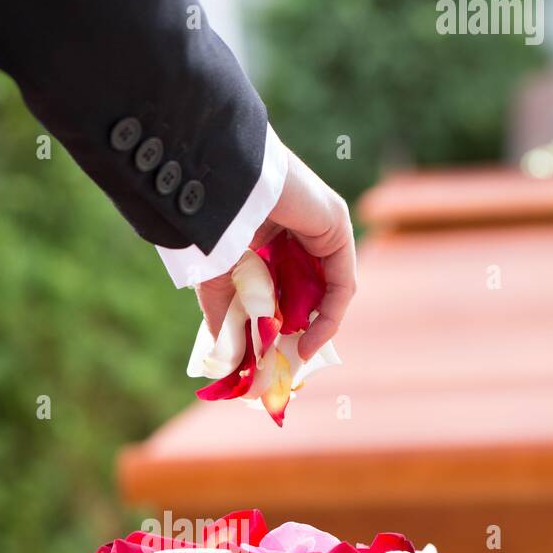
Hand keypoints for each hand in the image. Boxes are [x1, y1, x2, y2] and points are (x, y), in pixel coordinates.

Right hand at [196, 145, 356, 359]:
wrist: (220, 184)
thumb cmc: (210, 222)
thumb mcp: (217, 282)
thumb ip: (226, 318)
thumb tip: (228, 361)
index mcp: (267, 235)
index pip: (282, 288)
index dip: (276, 326)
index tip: (265, 360)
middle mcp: (297, 230)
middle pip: (304, 292)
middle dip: (292, 334)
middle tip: (278, 368)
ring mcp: (320, 228)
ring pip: (323, 291)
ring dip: (309, 330)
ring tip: (288, 359)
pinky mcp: (337, 228)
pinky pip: (341, 285)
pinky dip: (328, 317)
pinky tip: (307, 341)